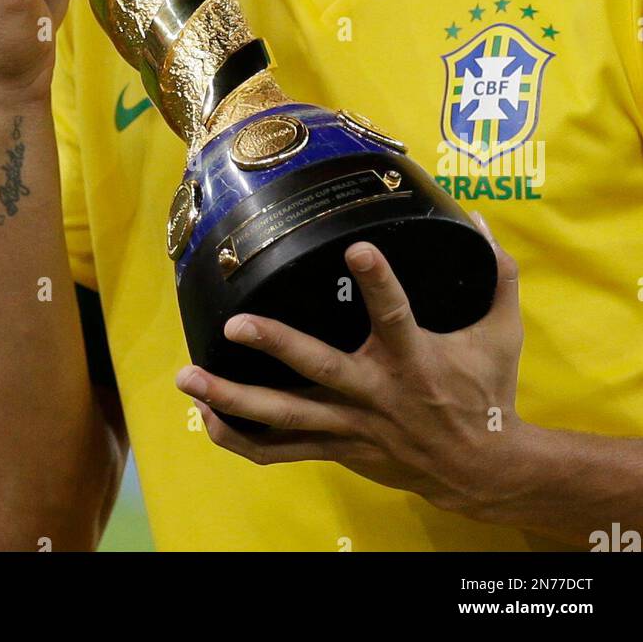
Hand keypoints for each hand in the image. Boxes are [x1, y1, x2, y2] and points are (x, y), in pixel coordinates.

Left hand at [176, 215, 527, 517]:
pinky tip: (207, 416)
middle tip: (237, 323)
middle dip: (276, 345)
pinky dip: (239, 438)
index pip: (395, 314)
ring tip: (188, 377)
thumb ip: (496, 275)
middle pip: (319, 370)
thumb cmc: (490, 395)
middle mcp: (377, 394)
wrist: (483, 473)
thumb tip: (476, 218)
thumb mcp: (503, 334)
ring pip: (284, 418)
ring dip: (232, 398)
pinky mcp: (338, 449)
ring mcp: (352, 426)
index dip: (377, 282)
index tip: (355, 248)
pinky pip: (278, 451)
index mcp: (416, 360)